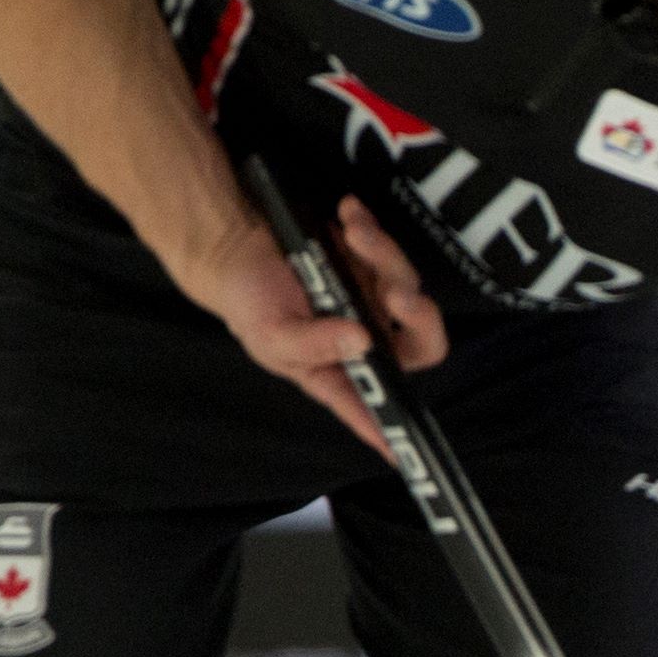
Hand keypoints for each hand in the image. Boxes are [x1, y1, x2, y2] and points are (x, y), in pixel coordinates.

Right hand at [174, 192, 443, 459]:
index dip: (397, 424)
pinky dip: (371, 227)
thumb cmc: (251, 305)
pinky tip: (347, 213)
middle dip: (419, 316)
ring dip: (383, 254)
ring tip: (351, 231)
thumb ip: (313, 344)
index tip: (406, 443)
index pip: (377, 404)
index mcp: (341, 372)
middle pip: (421, 341)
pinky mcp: (370, 261)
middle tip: (396, 295)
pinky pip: (388, 247)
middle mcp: (367, 340)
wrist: (236, 247)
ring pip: (406, 284)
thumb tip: (361, 341)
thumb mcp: (270, 335)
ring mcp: (372, 299)